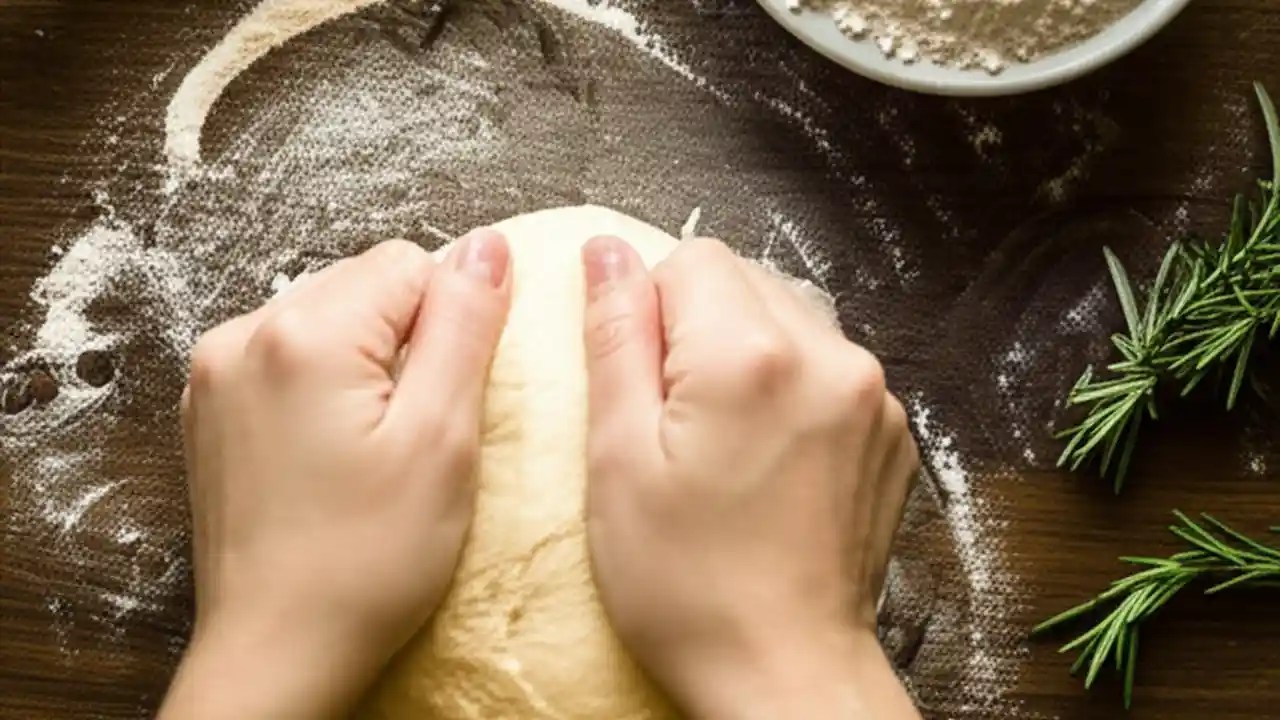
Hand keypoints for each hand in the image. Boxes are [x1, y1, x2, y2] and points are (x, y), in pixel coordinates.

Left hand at [161, 233, 511, 718]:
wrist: (278, 654)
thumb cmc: (368, 561)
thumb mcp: (443, 440)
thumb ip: (465, 326)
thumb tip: (487, 245)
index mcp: (302, 333)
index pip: (411, 263)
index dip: (448, 326)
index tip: (443, 400)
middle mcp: (241, 335)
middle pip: (363, 286)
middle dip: (403, 342)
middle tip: (411, 431)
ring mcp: (214, 373)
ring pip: (327, 319)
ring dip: (363, 365)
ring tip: (371, 448)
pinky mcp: (208, 409)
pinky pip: (287, 358)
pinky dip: (323, 388)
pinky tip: (334, 453)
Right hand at [581, 237, 920, 718]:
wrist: (783, 672)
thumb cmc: (685, 585)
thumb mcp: (617, 459)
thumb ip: (615, 336)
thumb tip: (605, 251)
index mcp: (751, 356)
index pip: (690, 260)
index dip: (651, 314)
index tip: (645, 387)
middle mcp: (829, 357)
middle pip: (745, 283)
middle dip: (700, 332)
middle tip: (679, 424)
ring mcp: (873, 394)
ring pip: (789, 320)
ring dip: (749, 358)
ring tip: (726, 446)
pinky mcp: (892, 429)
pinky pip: (829, 367)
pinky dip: (792, 392)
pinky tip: (768, 461)